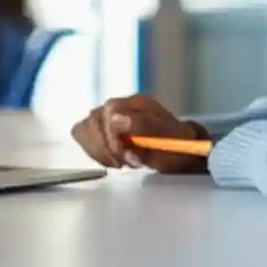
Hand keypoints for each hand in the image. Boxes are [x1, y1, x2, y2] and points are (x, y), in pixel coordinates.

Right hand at [70, 95, 209, 173]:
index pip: (108, 111)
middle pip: (91, 120)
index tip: (123, 156)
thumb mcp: (170, 136)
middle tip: (122, 162)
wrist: (183, 150)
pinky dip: (94, 152)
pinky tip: (112, 161)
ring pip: (83, 129)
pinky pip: (85, 138)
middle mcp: (119, 107)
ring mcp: (109, 118)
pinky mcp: (103, 130)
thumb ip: (144, 125)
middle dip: (103, 147)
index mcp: (135, 104)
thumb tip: (115, 119)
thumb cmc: (178, 144)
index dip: (110, 137)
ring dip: (97, 151)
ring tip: (118, 162)